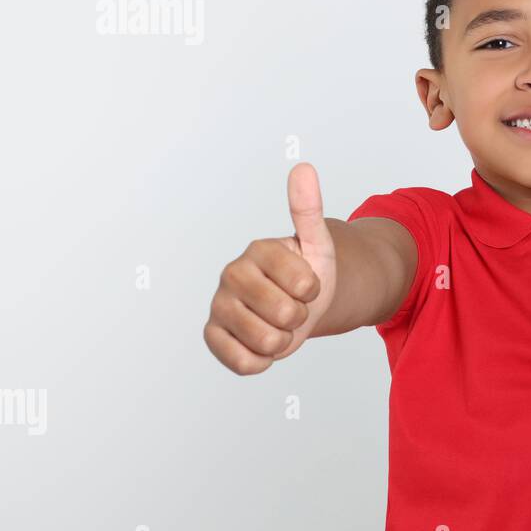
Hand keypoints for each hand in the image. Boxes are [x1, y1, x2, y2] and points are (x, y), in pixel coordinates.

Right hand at [203, 162, 338, 374]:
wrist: (296, 305)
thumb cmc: (307, 273)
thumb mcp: (318, 243)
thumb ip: (308, 209)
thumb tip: (303, 167)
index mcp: (258, 250)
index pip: (304, 285)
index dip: (314, 292)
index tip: (307, 282)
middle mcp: (232, 274)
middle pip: (284, 314)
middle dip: (300, 317)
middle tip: (292, 304)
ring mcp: (219, 305)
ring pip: (267, 342)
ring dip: (283, 339)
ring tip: (278, 322)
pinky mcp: (212, 336)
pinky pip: (244, 363)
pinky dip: (262, 360)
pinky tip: (261, 341)